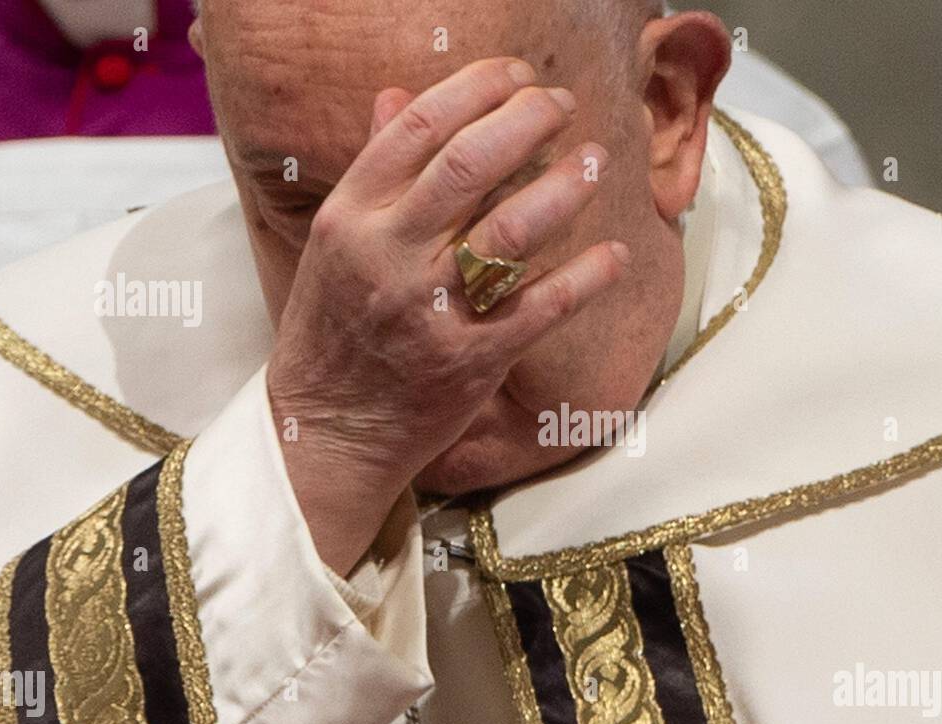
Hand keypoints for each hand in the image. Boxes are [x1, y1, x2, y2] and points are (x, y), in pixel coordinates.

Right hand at [265, 57, 629, 573]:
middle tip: (563, 104)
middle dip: (527, 120)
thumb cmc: (334, 330)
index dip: (476, 88)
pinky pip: (542, 308)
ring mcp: (430, 310)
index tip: (516, 75)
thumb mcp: (335, 243)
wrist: (326, 431)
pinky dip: (587, 277)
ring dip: (563, 187)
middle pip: (469, 165)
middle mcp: (387, 255)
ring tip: (595, 161)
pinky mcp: (471, 361)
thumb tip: (397, 94)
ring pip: (511, 230)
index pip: (418, 128)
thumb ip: (374, 170)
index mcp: (349, 217)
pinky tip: (615, 253)